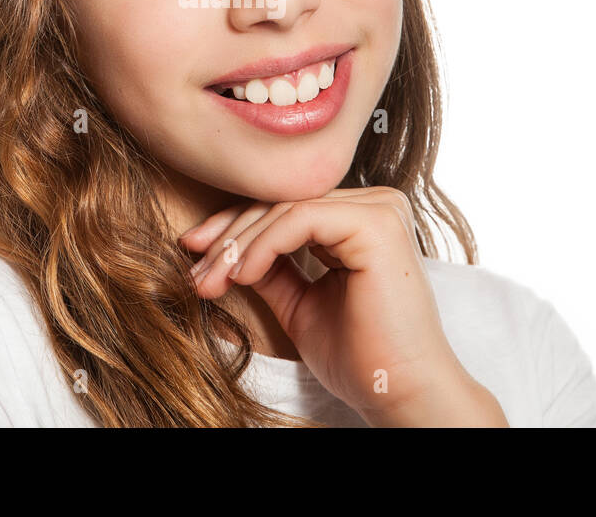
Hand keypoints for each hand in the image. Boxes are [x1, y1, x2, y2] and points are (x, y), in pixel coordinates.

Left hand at [178, 187, 507, 426]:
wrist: (400, 393)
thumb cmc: (360, 357)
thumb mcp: (299, 302)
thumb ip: (271, 268)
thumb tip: (223, 248)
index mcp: (361, 219)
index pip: (286, 208)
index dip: (235, 229)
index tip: (195, 258)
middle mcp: (375, 204)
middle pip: (282, 202)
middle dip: (228, 238)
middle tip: (195, 274)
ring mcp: (379, 208)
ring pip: (286, 208)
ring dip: (238, 246)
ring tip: (209, 282)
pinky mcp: (376, 223)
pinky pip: (301, 220)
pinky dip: (263, 246)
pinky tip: (241, 275)